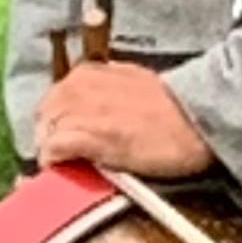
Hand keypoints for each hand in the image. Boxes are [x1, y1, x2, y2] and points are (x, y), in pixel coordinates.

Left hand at [32, 60, 214, 178]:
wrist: (197, 122)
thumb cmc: (173, 109)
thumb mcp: (132, 82)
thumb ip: (106, 88)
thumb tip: (91, 105)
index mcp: (88, 73)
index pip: (53, 99)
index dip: (56, 121)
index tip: (62, 137)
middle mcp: (79, 87)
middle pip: (44, 117)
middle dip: (49, 136)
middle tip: (63, 157)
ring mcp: (82, 111)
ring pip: (45, 133)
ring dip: (51, 151)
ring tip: (67, 165)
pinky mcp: (88, 137)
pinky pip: (52, 150)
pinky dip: (54, 161)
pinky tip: (66, 169)